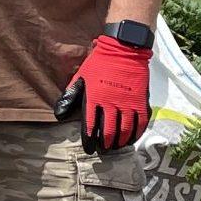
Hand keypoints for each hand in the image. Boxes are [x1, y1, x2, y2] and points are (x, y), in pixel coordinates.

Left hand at [54, 35, 152, 152]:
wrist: (123, 50)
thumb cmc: (99, 64)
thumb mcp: (80, 77)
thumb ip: (70, 97)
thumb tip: (59, 116)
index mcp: (94, 98)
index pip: (90, 126)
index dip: (89, 140)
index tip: (88, 148)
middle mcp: (112, 104)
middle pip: (108, 132)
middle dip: (104, 144)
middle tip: (102, 150)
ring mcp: (128, 104)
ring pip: (125, 131)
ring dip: (119, 142)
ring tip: (114, 147)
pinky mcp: (141, 102)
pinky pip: (140, 124)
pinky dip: (136, 135)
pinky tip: (131, 140)